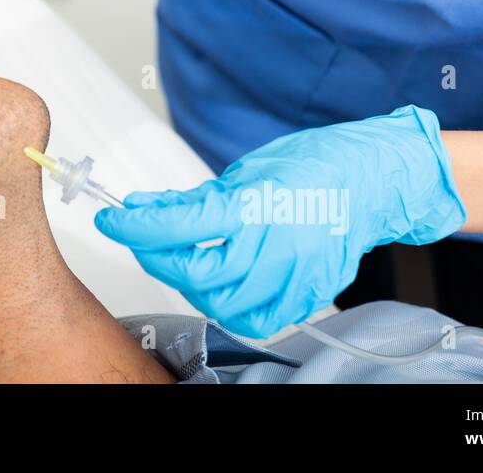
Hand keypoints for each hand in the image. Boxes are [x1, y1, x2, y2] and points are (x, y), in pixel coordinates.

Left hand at [94, 105, 466, 336]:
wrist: (371, 180)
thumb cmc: (311, 165)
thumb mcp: (243, 170)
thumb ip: (192, 198)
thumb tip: (144, 206)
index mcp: (254, 205)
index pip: (176, 227)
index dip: (133, 226)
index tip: (110, 220)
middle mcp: (275, 245)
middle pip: (195, 274)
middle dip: (157, 258)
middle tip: (144, 240)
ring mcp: (294, 275)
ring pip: (222, 303)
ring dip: (191, 284)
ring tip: (184, 260)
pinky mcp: (308, 294)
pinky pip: (258, 317)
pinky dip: (231, 305)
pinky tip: (224, 282)